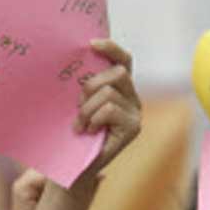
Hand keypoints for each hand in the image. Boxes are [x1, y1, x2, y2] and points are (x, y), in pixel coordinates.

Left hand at [76, 39, 141, 176]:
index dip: (111, 48)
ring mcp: (135, 113)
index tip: (90, 44)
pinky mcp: (134, 128)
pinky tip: (89, 131)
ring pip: (109, 92)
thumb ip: (86, 84)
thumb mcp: (79, 102)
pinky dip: (94, 119)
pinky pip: (110, 109)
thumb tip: (78, 56)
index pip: (123, 59)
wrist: (75, 165)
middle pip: (118, 73)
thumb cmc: (74, 132)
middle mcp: (132, 97)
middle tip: (78, 105)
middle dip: (92, 85)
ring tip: (80, 124)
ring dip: (87, 108)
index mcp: (120, 87)